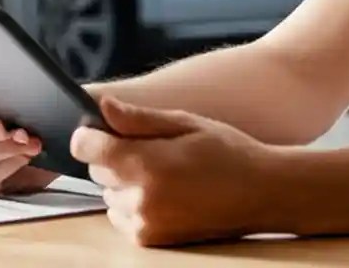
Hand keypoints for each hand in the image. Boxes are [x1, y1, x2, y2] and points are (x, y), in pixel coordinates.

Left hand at [71, 96, 278, 246]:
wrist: (261, 193)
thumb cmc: (228, 151)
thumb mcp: (186, 123)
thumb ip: (139, 118)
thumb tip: (103, 108)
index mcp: (146, 163)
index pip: (86, 148)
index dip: (91, 135)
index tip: (103, 131)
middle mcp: (140, 198)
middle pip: (97, 171)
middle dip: (114, 157)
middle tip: (152, 150)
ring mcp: (144, 222)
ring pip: (108, 194)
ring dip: (124, 183)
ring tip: (164, 173)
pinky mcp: (150, 239)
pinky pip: (121, 216)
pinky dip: (134, 204)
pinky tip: (165, 194)